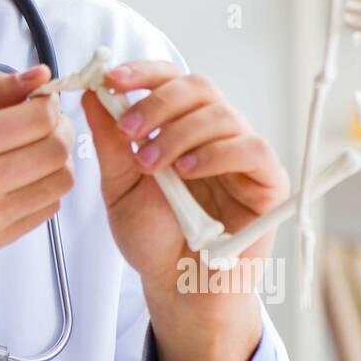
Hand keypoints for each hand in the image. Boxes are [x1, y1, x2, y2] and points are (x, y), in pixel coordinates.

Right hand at [0, 65, 75, 286]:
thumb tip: (36, 76)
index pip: (39, 120)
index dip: (48, 102)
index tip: (38, 97)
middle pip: (56, 151)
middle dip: (58, 127)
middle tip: (40, 120)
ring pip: (58, 184)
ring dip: (55, 159)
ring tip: (30, 148)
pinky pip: (44, 212)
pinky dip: (43, 188)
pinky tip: (19, 175)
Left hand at [81, 60, 288, 333]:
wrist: (177, 288)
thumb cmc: (152, 238)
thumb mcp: (119, 186)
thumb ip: (109, 142)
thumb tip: (93, 93)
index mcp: (180, 126)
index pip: (170, 80)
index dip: (143, 72)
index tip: (111, 78)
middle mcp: (214, 133)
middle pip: (198, 87)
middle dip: (157, 102)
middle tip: (128, 131)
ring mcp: (243, 154)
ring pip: (221, 114)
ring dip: (178, 133)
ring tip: (151, 163)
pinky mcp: (268, 181)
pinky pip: (251, 149)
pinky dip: (215, 154)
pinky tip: (186, 171)